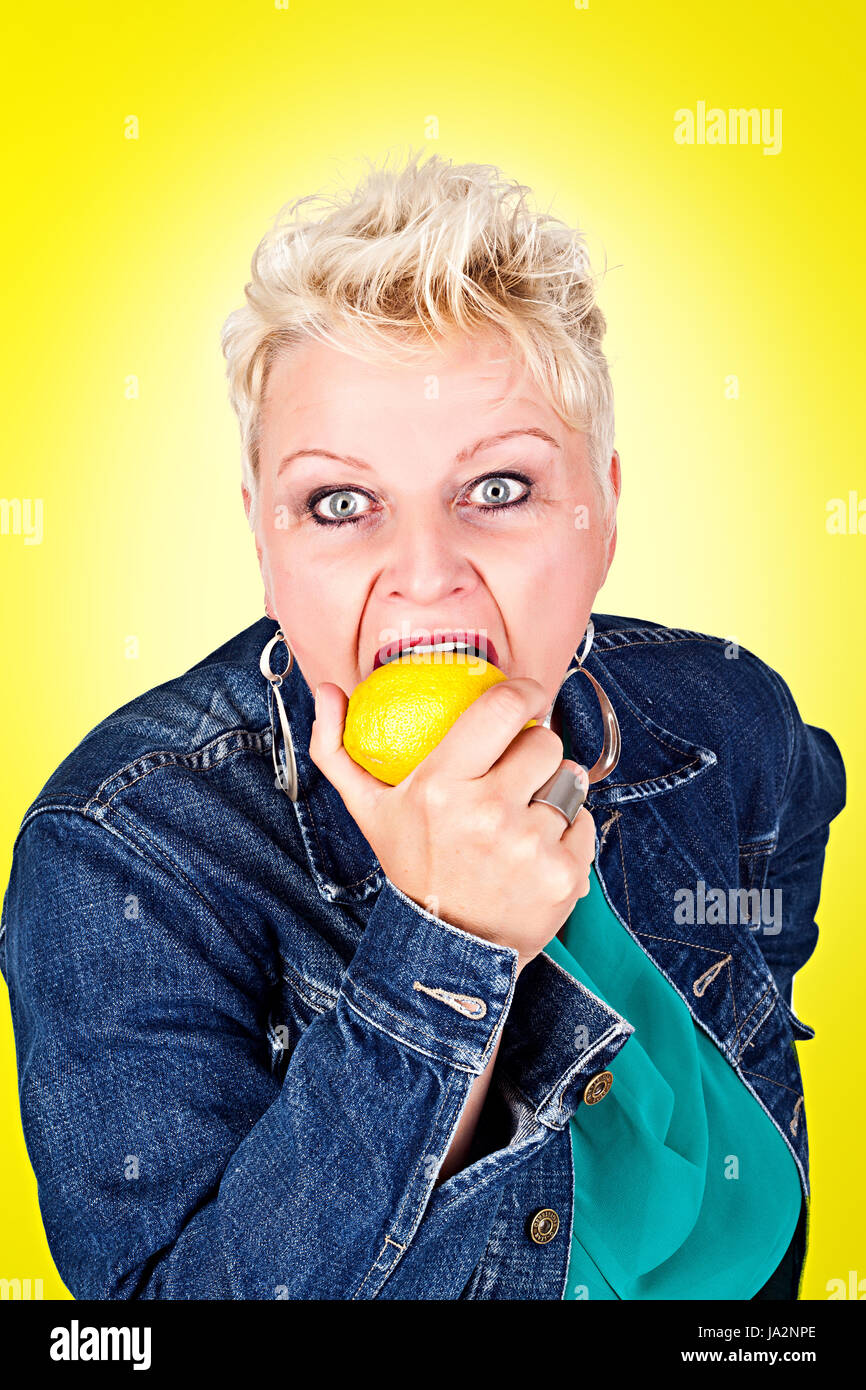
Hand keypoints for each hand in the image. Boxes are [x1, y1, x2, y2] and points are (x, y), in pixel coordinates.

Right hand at [309, 677, 595, 972]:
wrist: (445, 949)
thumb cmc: (412, 869)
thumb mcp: (367, 810)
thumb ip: (336, 747)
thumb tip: (326, 690)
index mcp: (441, 785)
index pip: (502, 709)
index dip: (525, 690)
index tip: (528, 693)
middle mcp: (487, 813)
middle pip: (545, 743)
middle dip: (535, 750)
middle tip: (515, 774)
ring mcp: (529, 845)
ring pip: (569, 782)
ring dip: (552, 793)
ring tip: (523, 817)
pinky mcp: (563, 872)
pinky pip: (584, 823)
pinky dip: (568, 833)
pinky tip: (538, 849)